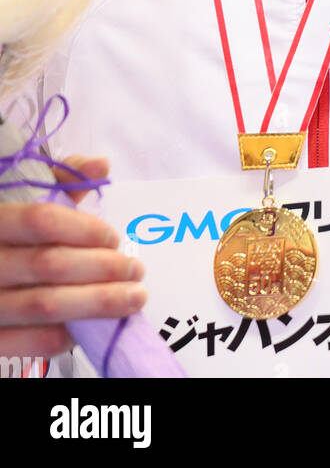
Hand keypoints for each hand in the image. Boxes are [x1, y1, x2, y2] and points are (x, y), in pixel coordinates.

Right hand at [0, 154, 146, 359]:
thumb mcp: (25, 199)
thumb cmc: (9, 234)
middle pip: (50, 265)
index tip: (115, 238)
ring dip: (98, 302)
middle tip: (136, 270)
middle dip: (103, 267)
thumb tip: (102, 165)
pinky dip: (65, 336)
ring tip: (133, 297)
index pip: (42, 220)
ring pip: (45, 305)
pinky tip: (92, 327)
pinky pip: (30, 343)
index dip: (85, 229)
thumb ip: (62, 182)